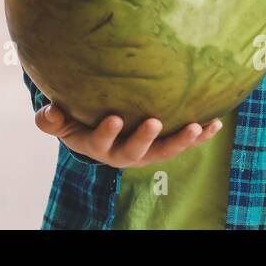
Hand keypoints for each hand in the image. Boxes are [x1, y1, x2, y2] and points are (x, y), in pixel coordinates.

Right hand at [34, 101, 222, 167]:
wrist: (97, 129)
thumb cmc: (75, 119)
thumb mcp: (59, 120)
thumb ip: (51, 119)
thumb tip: (49, 112)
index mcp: (97, 145)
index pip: (100, 142)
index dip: (107, 133)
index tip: (115, 118)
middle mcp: (123, 153)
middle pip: (135, 153)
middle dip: (146, 139)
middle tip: (155, 122)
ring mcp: (146, 151)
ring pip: (164, 151)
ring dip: (181, 141)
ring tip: (195, 127)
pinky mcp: (163, 145)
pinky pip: (183, 142)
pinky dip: (199, 135)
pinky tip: (215, 124)